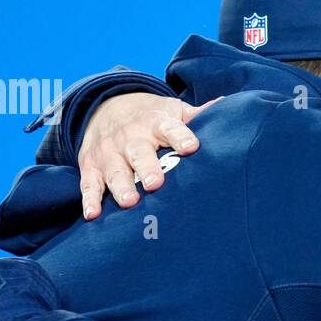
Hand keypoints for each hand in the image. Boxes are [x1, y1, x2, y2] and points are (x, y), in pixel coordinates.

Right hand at [78, 92, 221, 218]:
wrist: (104, 107)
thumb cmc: (150, 117)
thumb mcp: (172, 110)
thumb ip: (199, 115)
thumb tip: (230, 106)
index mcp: (156, 123)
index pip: (170, 128)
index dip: (180, 137)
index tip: (191, 147)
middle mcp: (132, 138)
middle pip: (139, 153)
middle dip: (147, 168)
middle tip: (156, 183)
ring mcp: (110, 153)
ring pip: (116, 171)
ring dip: (121, 186)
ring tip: (130, 202)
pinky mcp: (92, 167)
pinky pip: (90, 184)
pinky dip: (89, 199)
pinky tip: (93, 215)